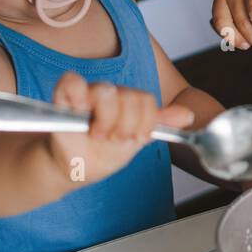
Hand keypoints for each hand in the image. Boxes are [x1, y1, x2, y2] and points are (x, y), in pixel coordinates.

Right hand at [46, 72, 193, 184]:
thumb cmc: (103, 153)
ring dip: (107, 119)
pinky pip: (71, 82)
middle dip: (126, 125)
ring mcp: (86, 94)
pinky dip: (77, 95)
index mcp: (127, 101)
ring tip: (98, 135)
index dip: (145, 121)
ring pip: (106, 91)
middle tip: (114, 139)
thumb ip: (158, 124)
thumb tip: (188, 115)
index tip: (136, 139)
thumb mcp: (134, 140)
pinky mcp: (63, 97)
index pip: (145, 99)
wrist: (75, 169)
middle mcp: (108, 94)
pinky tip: (80, 112)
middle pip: (128, 96)